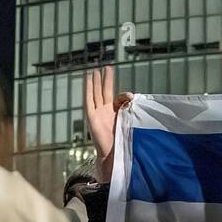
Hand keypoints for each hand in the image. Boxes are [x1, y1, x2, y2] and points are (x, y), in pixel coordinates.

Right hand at [84, 66, 130, 182]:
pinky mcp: (91, 116)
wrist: (114, 155)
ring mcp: (98, 114)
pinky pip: (89, 99)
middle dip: (107, 80)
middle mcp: (106, 113)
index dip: (123, 95)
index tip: (130, 96)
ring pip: (97, 93)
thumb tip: (132, 97)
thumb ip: (132, 111)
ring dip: (97, 81)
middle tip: (107, 67)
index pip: (118, 100)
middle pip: (106, 92)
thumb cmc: (124, 143)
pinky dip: (89, 88)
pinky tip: (89, 78)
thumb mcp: (131, 123)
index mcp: (116, 116)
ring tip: (96, 69)